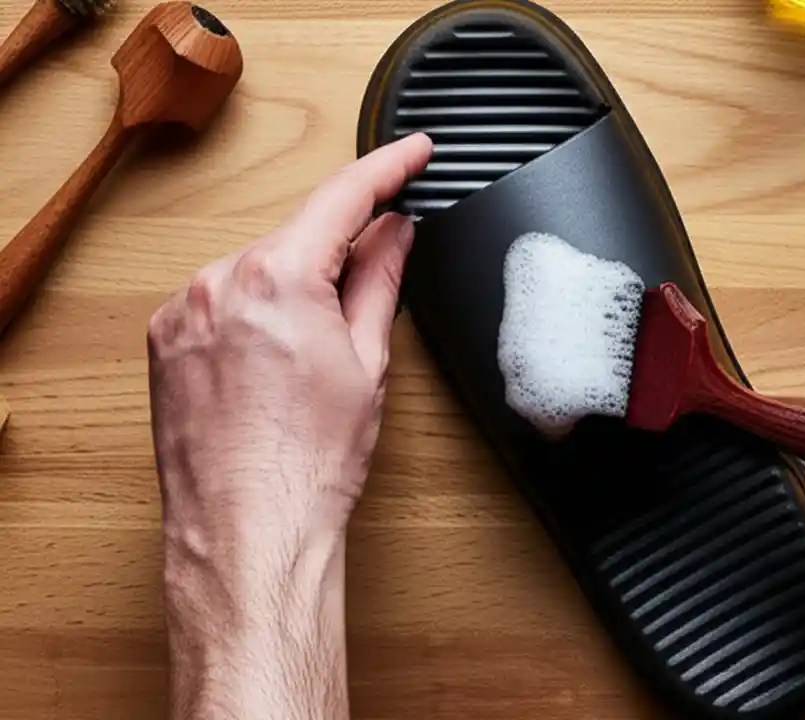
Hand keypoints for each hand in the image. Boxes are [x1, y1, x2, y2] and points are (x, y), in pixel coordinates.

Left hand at [147, 133, 431, 719]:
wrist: (249, 530)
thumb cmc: (309, 464)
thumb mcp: (367, 362)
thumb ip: (380, 279)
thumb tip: (395, 233)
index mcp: (277, 278)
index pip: (344, 197)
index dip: (389, 168)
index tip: (415, 152)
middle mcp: (218, 283)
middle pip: (297, 237)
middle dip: (342, 249)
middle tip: (383, 284)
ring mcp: (183, 312)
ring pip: (259, 270)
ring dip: (297, 287)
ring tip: (323, 356)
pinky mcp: (165, 341)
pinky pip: (223, 300)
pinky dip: (258, 311)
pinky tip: (280, 363)